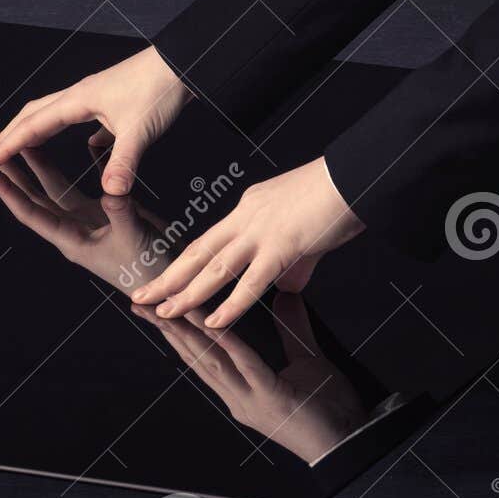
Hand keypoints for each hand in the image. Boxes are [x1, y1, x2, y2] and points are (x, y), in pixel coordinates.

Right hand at [0, 46, 189, 194]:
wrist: (186, 62)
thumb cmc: (161, 88)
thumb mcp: (140, 130)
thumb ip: (123, 162)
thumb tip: (111, 193)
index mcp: (79, 101)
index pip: (33, 126)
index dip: (8, 145)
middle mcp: (83, 95)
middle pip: (36, 115)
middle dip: (12, 134)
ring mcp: (100, 96)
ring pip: (59, 114)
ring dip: (39, 130)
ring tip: (28, 144)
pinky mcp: (118, 100)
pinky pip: (91, 120)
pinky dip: (82, 134)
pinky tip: (93, 146)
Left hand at [0, 149, 170, 292]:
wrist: (169, 279)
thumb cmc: (146, 270)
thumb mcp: (132, 238)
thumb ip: (119, 212)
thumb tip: (109, 187)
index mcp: (71, 240)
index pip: (31, 213)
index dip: (8, 192)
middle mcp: (74, 228)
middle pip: (37, 198)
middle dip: (16, 175)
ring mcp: (90, 219)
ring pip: (59, 189)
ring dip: (43, 167)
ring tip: (26, 143)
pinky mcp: (109, 212)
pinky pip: (92, 184)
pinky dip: (88, 165)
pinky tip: (85, 145)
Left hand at [131, 156, 363, 328]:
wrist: (357, 175)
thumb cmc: (338, 197)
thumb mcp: (306, 232)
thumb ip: (293, 262)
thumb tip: (287, 286)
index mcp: (249, 208)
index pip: (209, 241)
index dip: (183, 263)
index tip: (162, 280)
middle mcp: (247, 217)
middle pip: (198, 252)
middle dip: (168, 277)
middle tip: (140, 295)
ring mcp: (262, 230)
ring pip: (215, 267)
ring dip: (187, 293)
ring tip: (164, 312)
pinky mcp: (283, 244)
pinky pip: (251, 281)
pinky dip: (230, 304)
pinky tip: (212, 322)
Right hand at [138, 300, 367, 461]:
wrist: (352, 445)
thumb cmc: (331, 409)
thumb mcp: (308, 360)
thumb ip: (293, 329)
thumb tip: (286, 297)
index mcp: (241, 390)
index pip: (201, 355)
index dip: (177, 332)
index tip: (157, 307)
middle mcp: (238, 397)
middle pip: (195, 357)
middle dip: (168, 329)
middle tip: (142, 304)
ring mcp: (250, 402)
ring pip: (212, 362)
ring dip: (188, 333)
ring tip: (167, 308)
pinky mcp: (270, 401)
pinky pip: (245, 367)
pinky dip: (228, 344)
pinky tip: (214, 325)